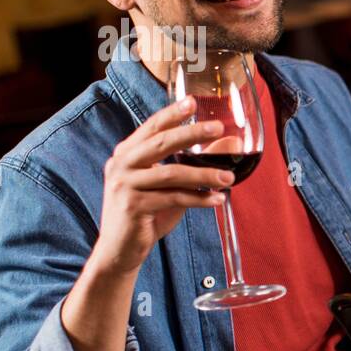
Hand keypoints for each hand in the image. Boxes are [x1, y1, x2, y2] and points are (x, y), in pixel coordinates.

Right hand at [93, 96, 234, 275]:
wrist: (120, 249)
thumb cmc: (146, 214)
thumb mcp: (170, 186)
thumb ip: (193, 165)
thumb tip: (230, 142)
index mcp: (127, 154)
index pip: (151, 127)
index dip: (172, 114)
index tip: (193, 101)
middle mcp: (121, 164)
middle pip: (161, 143)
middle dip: (192, 134)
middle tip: (218, 128)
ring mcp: (124, 185)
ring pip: (172, 174)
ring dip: (204, 175)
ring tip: (229, 177)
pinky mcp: (133, 206)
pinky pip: (174, 198)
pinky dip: (199, 199)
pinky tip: (218, 200)